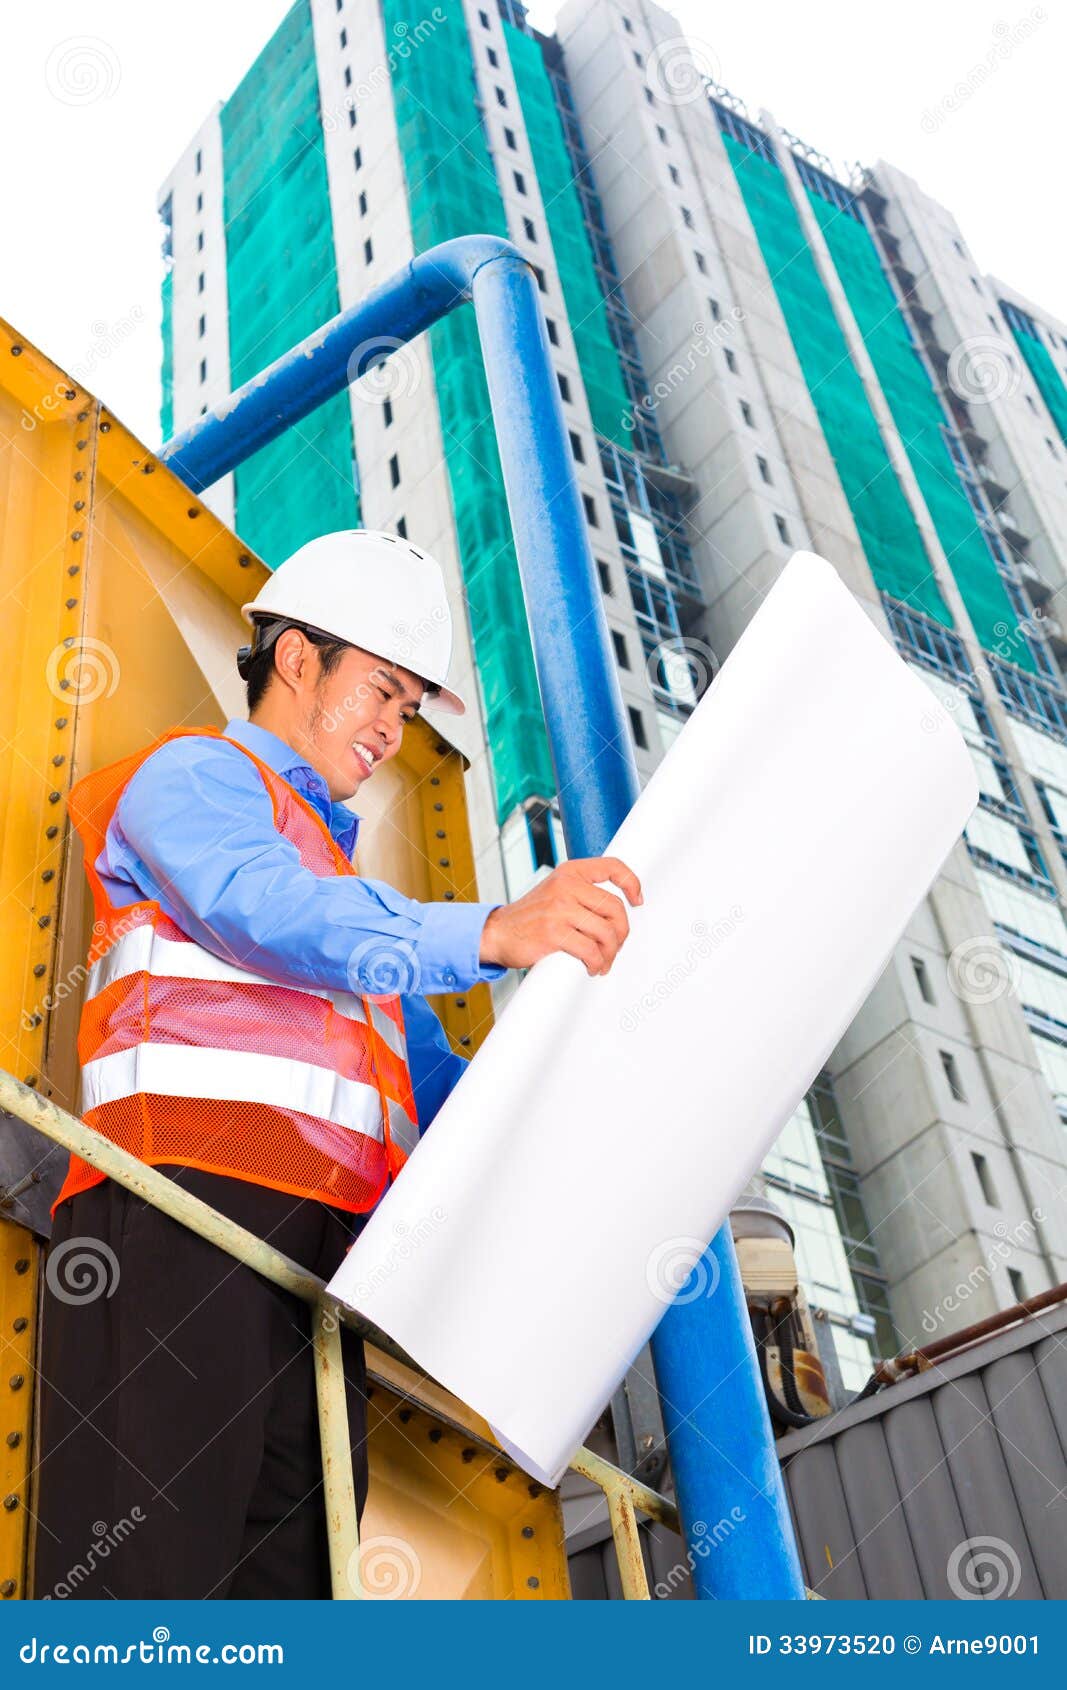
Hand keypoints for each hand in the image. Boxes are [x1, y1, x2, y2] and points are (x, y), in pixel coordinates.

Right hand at [479, 856, 642, 977]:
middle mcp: (566, 886)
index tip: (637, 900)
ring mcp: (559, 908)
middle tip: (615, 946)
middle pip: (614, 907)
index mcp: (569, 872)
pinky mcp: (554, 932)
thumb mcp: (555, 892)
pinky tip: (592, 966)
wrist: (496, 933)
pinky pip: (591, 951)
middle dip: (621, 932)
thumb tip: (616, 912)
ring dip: (610, 953)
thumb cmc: (529, 917)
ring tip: (603, 961)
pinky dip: (596, 963)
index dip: (631, 882)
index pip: (612, 866)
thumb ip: (582, 893)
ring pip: (606, 932)